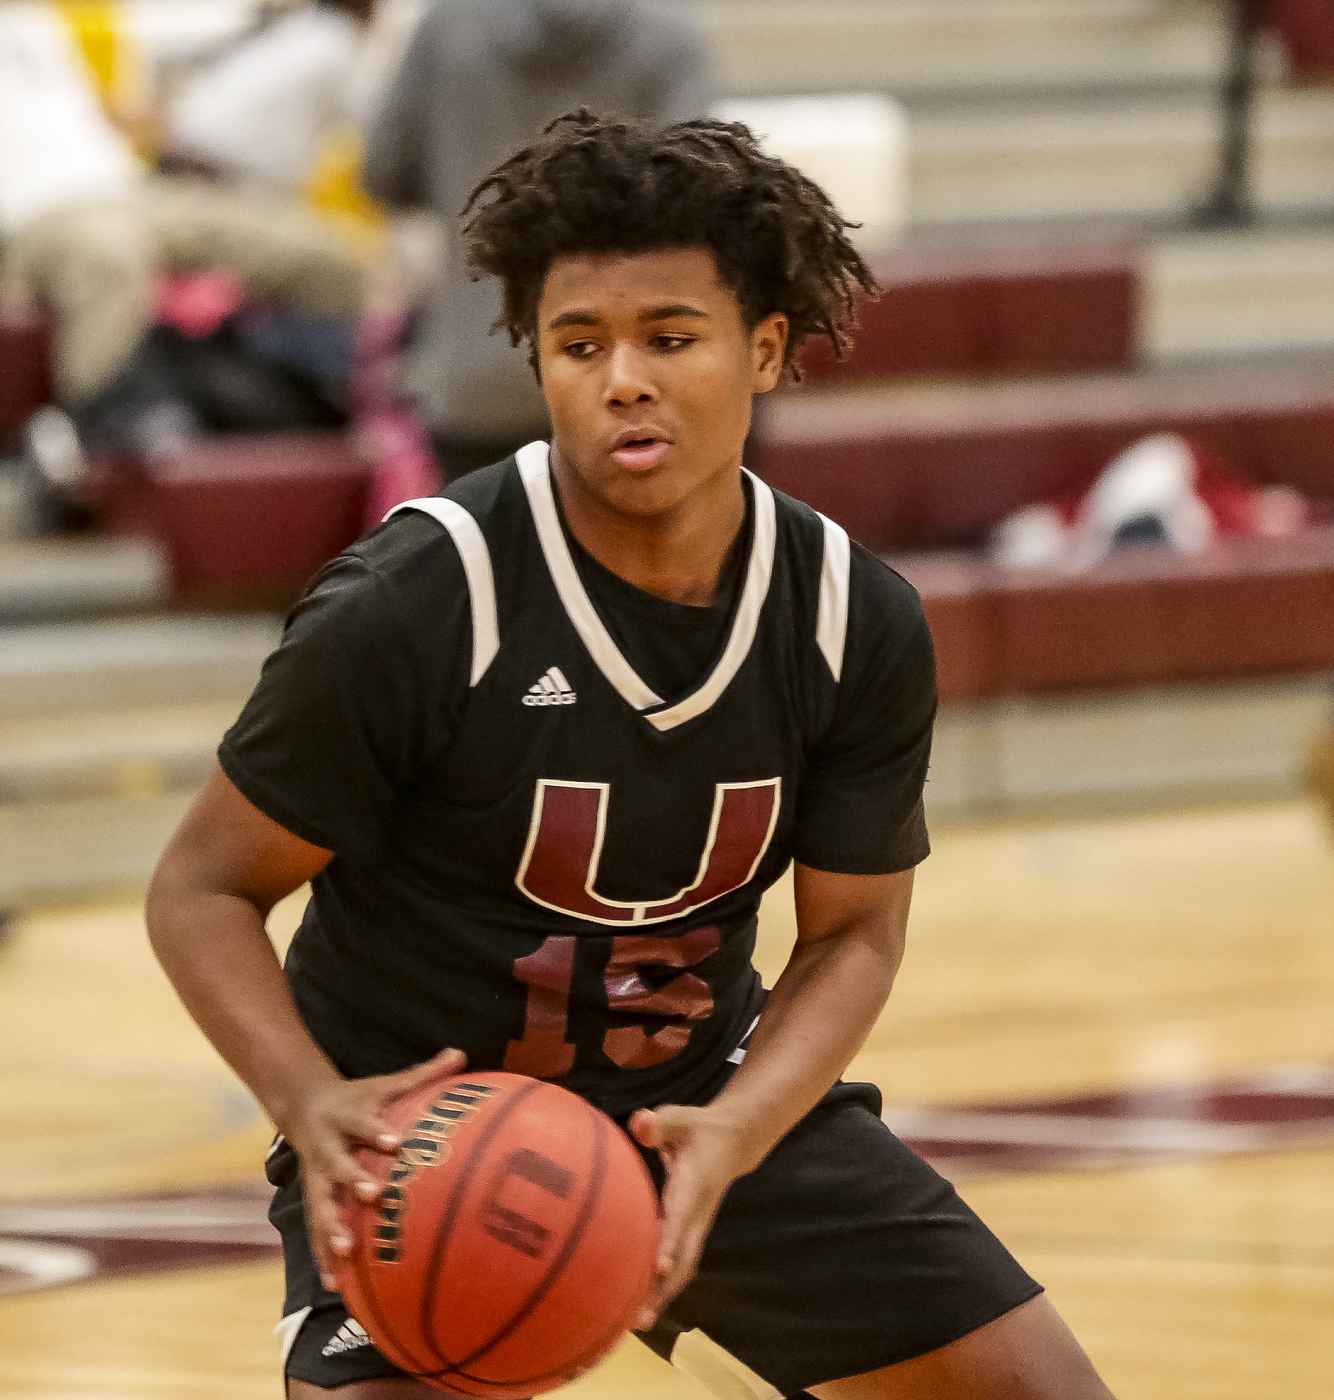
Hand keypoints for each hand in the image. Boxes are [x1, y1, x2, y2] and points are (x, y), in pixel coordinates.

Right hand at [285, 1047, 466, 1289]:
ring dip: (330, 1228)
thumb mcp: (387, 1083)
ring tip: (345, 1252)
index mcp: (347, 1116)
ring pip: (319, 1204)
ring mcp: (316, 1177)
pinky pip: (315, 1232)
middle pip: (336, 1164)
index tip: (396, 1143)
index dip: (377, 1131)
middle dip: (351, 1180)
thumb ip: (423, 1074)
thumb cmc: (360, 1097)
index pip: (363, 1122)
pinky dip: (323, 1258)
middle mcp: (327, 1147)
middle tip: (373, 1195)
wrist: (303, 1105)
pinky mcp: (313, 1199)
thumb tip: (462, 1053)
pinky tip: (335, 1286)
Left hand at [628, 1104, 755, 1329]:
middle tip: (640, 1317)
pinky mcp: (691, 1232)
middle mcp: (698, 1213)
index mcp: (695, 1185)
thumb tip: (639, 1122)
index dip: (672, 1240)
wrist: (732, 1141)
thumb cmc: (697, 1128)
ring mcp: (697, 1226)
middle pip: (686, 1258)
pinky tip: (636, 1302)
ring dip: (662, 1295)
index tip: (660, 1266)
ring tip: (634, 1323)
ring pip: (683, 1268)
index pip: (683, 1216)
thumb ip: (659, 1122)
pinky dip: (660, 1285)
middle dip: (664, 1288)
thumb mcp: (679, 1117)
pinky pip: (677, 1264)